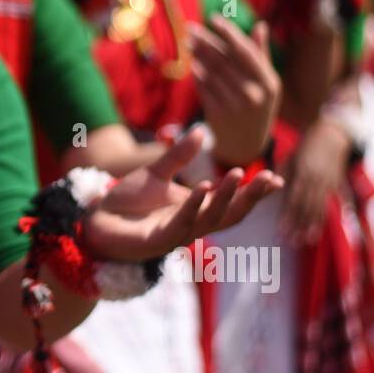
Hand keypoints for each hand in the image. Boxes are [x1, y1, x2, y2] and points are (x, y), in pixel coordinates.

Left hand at [82, 127, 283, 261]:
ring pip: (210, 218)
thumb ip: (179, 155)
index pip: (233, 202)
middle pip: (231, 214)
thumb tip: (201, 131)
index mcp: (196, 209)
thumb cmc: (128, 201)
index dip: (255, 193)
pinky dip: (194, 205)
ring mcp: (177, 234)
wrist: (97, 220)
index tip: (277, 178)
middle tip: (270, 178)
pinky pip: (182, 222)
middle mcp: (192, 224)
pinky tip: (204, 188)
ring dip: (225, 197)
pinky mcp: (159, 241)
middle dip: (251, 197)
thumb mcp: (156, 172)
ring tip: (236, 173)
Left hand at [190, 17, 280, 165]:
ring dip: (198, 55)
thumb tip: (260, 25)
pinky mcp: (218, 115)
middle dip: (206, 41)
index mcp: (269, 83)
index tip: (213, 18)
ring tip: (189, 42)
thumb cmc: (258, 106)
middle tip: (190, 27)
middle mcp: (254, 94)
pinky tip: (192, 63)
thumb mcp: (268, 84)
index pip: (245, 51)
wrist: (246, 144)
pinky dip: (197, 74)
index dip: (228, 33)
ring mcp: (235, 106)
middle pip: (225, 60)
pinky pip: (204, 88)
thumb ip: (262, 55)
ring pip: (212, 73)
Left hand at [281, 117, 351, 243]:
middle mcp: (319, 180)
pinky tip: (329, 228)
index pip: (295, 198)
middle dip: (300, 225)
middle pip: (308, 207)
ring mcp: (330, 184)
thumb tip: (270, 186)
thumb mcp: (292, 157)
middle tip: (292, 242)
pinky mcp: (337, 185)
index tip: (281, 230)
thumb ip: (282, 173)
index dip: (288, 215)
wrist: (332, 135)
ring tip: (307, 241)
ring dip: (314, 225)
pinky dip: (329, 217)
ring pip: (320, 207)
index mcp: (305, 173)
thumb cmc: (306, 147)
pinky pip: (333, 204)